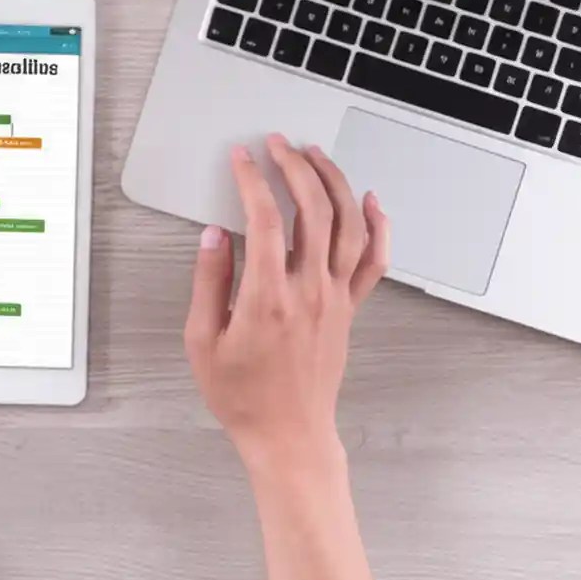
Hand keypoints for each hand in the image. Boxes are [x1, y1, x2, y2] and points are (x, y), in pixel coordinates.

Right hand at [184, 135, 388, 463]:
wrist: (288, 434)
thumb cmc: (243, 396)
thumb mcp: (203, 341)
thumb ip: (209, 283)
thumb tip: (214, 237)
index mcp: (267, 298)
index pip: (264, 220)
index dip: (252, 181)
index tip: (241, 160)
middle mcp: (309, 292)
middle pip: (313, 209)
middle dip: (294, 166)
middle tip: (277, 145)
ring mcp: (335, 298)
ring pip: (347, 224)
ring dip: (333, 181)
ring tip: (314, 156)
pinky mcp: (349, 309)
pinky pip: (374, 260)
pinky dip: (377, 225)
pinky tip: (369, 200)